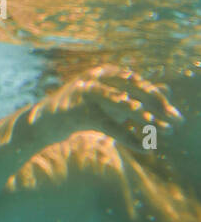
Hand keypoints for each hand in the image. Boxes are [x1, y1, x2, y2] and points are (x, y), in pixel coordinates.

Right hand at [29, 64, 184, 144]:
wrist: (45, 122)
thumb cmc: (82, 110)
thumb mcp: (112, 102)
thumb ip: (138, 95)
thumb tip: (169, 90)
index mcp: (103, 73)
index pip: (136, 81)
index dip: (157, 97)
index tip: (174, 114)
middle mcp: (93, 78)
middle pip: (130, 88)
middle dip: (155, 105)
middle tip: (176, 121)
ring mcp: (82, 93)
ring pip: (116, 102)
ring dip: (140, 115)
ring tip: (157, 126)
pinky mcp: (75, 112)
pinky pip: (106, 124)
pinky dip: (127, 136)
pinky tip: (144, 148)